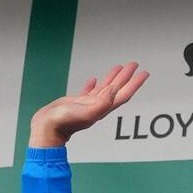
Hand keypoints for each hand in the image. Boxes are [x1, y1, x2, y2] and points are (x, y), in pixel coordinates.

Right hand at [29, 62, 148, 146]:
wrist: (48, 129)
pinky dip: (93, 85)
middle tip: (134, 64)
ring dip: (113, 78)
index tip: (144, 73)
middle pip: (117, 88)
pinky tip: (94, 79)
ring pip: (104, 88)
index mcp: (103, 107)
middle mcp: (98, 106)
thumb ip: (102, 103)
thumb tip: (114, 90)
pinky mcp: (76, 103)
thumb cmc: (65, 123)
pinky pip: (88, 91)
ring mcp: (88, 104)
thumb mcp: (87, 113)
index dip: (135, 83)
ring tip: (120, 67)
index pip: (124, 93)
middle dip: (127, 76)